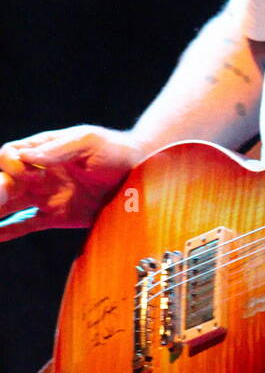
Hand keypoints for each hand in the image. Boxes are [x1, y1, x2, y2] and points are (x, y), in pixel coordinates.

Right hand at [0, 126, 143, 242]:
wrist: (143, 174)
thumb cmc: (116, 150)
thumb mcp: (89, 142)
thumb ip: (58, 149)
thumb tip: (26, 156)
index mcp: (44, 150)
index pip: (10, 156)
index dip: (8, 165)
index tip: (20, 173)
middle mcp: (39, 173)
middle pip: (2, 181)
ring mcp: (45, 195)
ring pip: (8, 205)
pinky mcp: (56, 216)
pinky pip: (25, 224)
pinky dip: (7, 231)